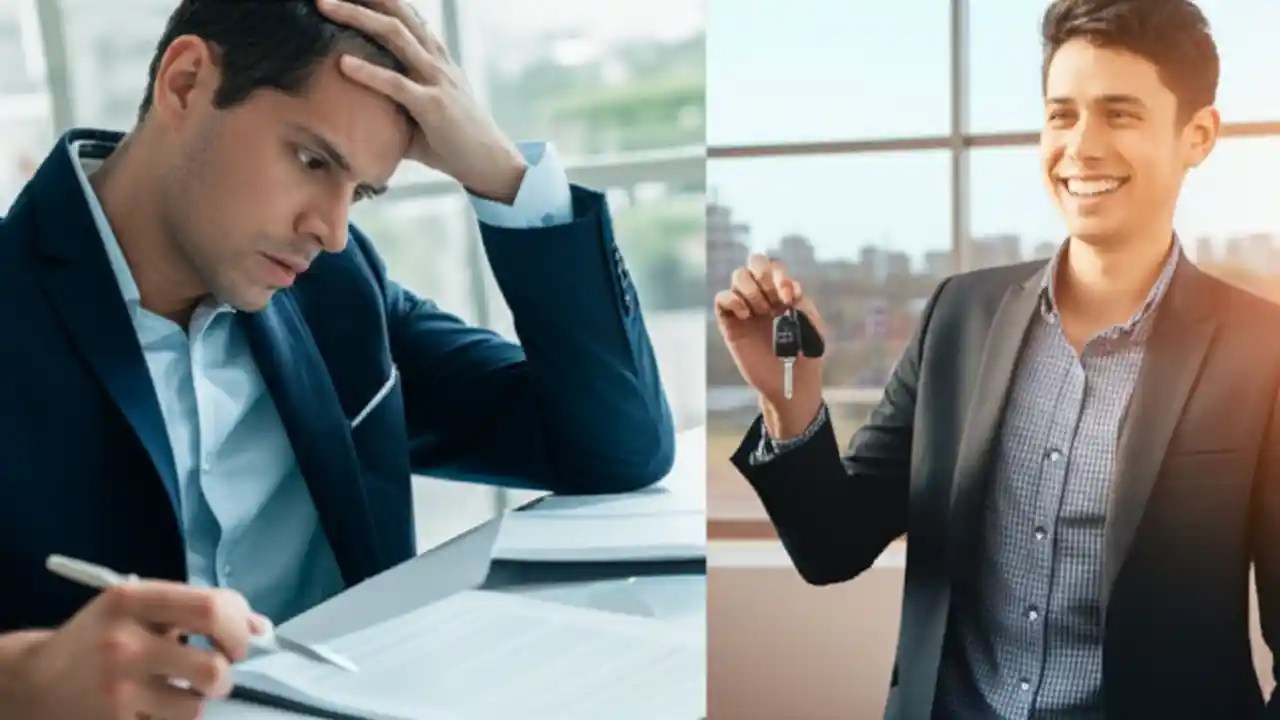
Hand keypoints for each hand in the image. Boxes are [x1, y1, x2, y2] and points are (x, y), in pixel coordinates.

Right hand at [0, 582, 269, 719]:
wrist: (32, 683)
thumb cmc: (99, 639)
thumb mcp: (139, 608)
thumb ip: (196, 610)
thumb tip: (263, 628)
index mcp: (133, 601)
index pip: (213, 608)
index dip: (240, 627)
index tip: (238, 639)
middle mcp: (124, 643)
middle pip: (213, 667)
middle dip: (226, 673)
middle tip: (217, 673)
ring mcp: (116, 690)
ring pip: (195, 706)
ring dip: (196, 701)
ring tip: (174, 691)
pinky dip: (170, 719)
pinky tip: (148, 708)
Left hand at [317, 0, 528, 202]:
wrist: (490, 163)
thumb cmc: (452, 142)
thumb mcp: (421, 112)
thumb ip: (392, 102)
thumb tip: (353, 108)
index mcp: (435, 57)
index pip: (404, 17)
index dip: (379, 0)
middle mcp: (436, 60)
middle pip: (396, 15)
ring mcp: (436, 79)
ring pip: (394, 35)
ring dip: (358, 17)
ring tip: (325, 6)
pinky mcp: (433, 105)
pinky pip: (396, 84)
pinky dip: (368, 72)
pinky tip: (343, 63)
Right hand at [714, 253, 827, 438]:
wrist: (789, 382)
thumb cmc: (804, 355)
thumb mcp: (813, 327)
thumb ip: (803, 305)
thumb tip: (789, 289)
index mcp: (783, 293)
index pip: (775, 266)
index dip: (780, 275)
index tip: (788, 298)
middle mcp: (763, 295)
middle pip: (754, 261)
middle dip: (763, 274)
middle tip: (773, 300)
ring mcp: (745, 307)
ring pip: (738, 275)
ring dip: (751, 289)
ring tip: (760, 312)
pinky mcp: (730, 323)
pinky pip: (722, 298)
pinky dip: (732, 300)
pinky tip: (746, 316)